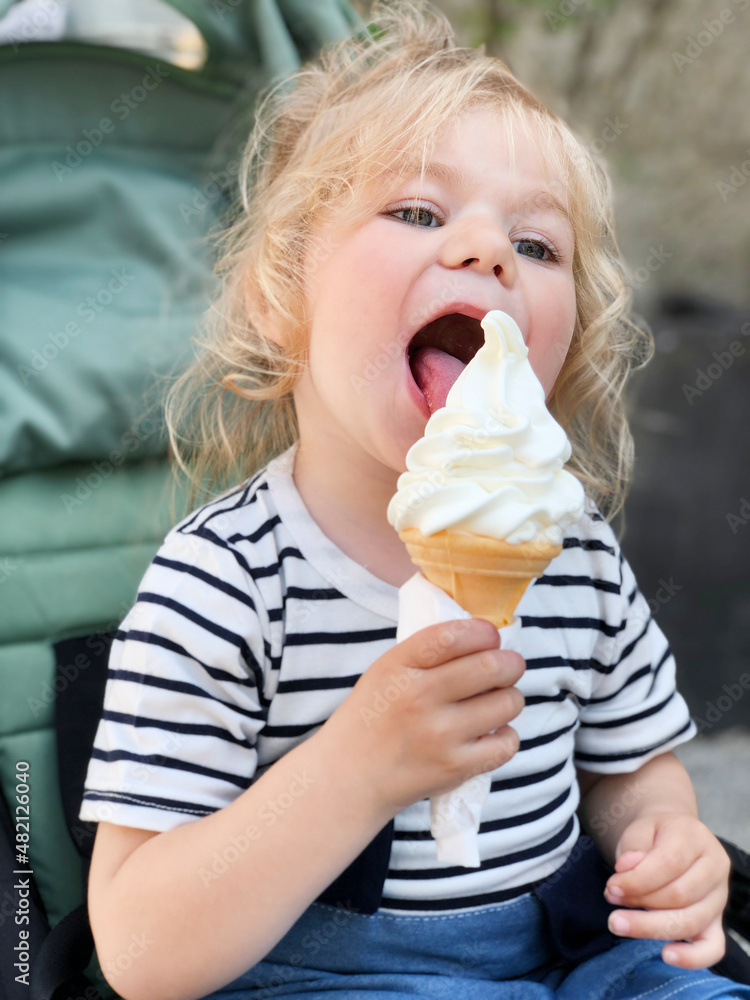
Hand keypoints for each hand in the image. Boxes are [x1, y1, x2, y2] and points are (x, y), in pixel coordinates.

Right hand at [320, 618, 524, 815]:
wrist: (349, 778)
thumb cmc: (371, 718)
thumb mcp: (385, 671)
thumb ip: (427, 653)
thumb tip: (484, 638)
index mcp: (399, 666)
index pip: (455, 636)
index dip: (484, 632)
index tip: (491, 636)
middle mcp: (420, 697)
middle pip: (492, 666)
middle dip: (511, 663)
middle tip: (509, 666)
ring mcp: (440, 735)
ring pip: (506, 703)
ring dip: (510, 697)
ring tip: (499, 700)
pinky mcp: (455, 767)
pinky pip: (507, 743)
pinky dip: (507, 735)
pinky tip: (493, 731)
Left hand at [603, 812, 730, 968]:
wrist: (670, 839)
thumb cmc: (653, 836)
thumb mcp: (639, 830)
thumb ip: (633, 847)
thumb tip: (626, 868)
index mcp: (696, 838)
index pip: (669, 863)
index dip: (637, 880)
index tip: (610, 886)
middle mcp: (715, 868)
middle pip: (680, 896)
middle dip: (639, 902)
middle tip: (610, 898)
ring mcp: (718, 897)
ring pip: (690, 921)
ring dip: (650, 927)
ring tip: (618, 924)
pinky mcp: (716, 922)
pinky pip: (713, 947)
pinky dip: (692, 957)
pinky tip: (666, 956)